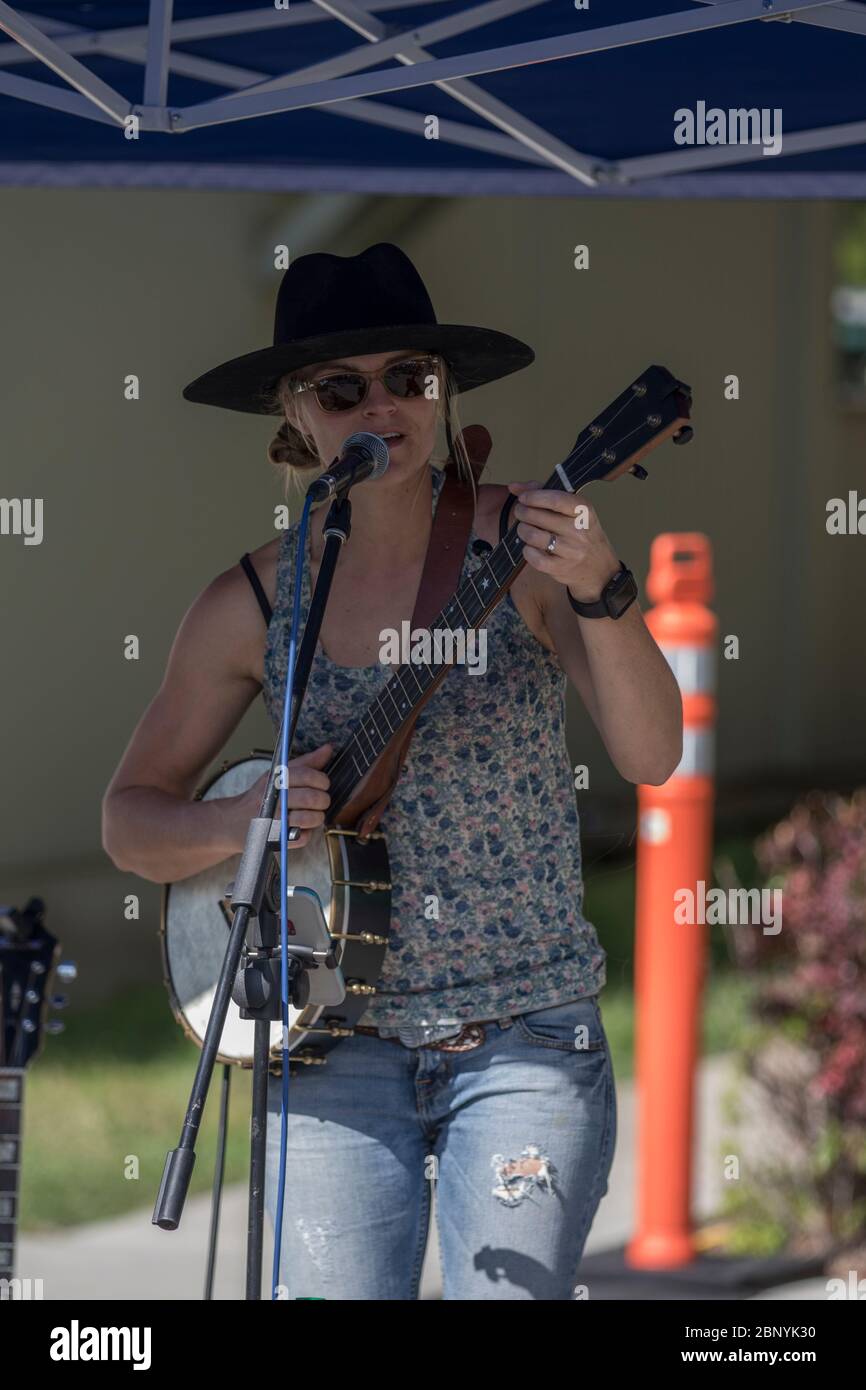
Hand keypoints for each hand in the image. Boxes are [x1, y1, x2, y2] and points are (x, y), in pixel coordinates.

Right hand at [228, 742, 332, 850]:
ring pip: (310, 818)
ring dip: (317, 817)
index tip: (323, 784)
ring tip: (313, 815)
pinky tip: (299, 828)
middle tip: (320, 801)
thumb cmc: (261, 797)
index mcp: (275, 780)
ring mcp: (275, 821)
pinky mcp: (277, 840)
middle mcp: (274, 799)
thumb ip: (305, 763)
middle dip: (323, 800)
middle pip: (312, 798)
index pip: (307, 775)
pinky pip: (303, 837)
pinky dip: (306, 834)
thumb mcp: (278, 775)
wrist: (233, 821)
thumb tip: (328, 749)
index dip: (322, 779)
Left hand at [508, 480, 620, 603]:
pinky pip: (534, 558)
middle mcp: (578, 530)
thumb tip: (514, 487)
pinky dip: (527, 551)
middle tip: (521, 512)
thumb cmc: (582, 534)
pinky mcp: (561, 568)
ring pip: (533, 536)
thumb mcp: (573, 511)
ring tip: (524, 529)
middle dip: (523, 512)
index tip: (524, 498)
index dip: (534, 497)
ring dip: (522, 530)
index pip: (555, 499)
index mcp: (583, 511)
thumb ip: (545, 493)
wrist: (599, 568)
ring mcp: (571, 550)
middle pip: (538, 516)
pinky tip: (530, 547)